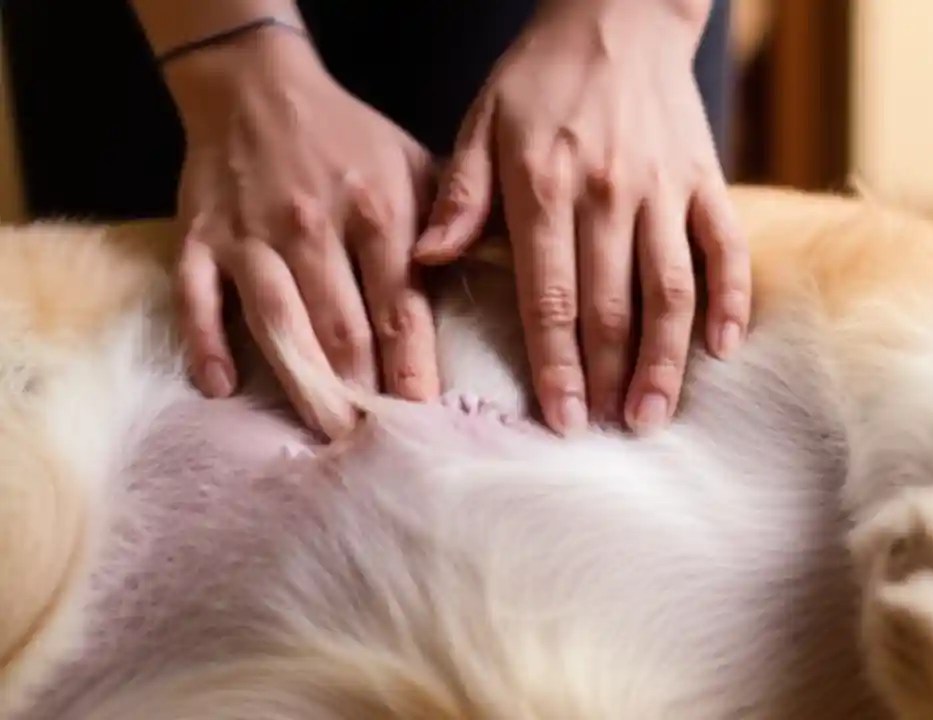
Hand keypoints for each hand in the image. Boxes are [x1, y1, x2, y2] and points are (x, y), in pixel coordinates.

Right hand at [165, 28, 437, 436]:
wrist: (254, 86)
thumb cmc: (349, 139)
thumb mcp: (416, 165)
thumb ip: (455, 224)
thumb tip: (509, 277)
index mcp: (377, 210)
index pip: (401, 304)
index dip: (412, 365)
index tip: (424, 415)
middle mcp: (314, 226)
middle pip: (341, 325)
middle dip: (362, 390)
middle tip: (376, 444)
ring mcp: (252, 234)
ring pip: (277, 320)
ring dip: (300, 381)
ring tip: (321, 432)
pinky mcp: (201, 238)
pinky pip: (198, 298)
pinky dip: (206, 343)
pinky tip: (220, 387)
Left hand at [416, 0, 750, 435]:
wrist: (618, 15)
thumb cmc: (540, 78)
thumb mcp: (481, 123)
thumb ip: (459, 196)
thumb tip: (429, 262)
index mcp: (544, 186)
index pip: (551, 298)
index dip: (555, 365)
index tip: (558, 419)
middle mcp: (608, 195)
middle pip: (612, 309)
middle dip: (608, 380)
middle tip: (609, 432)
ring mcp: (664, 189)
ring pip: (671, 292)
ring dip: (665, 360)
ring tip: (654, 413)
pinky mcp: (705, 180)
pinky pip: (726, 248)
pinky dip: (731, 299)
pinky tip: (723, 349)